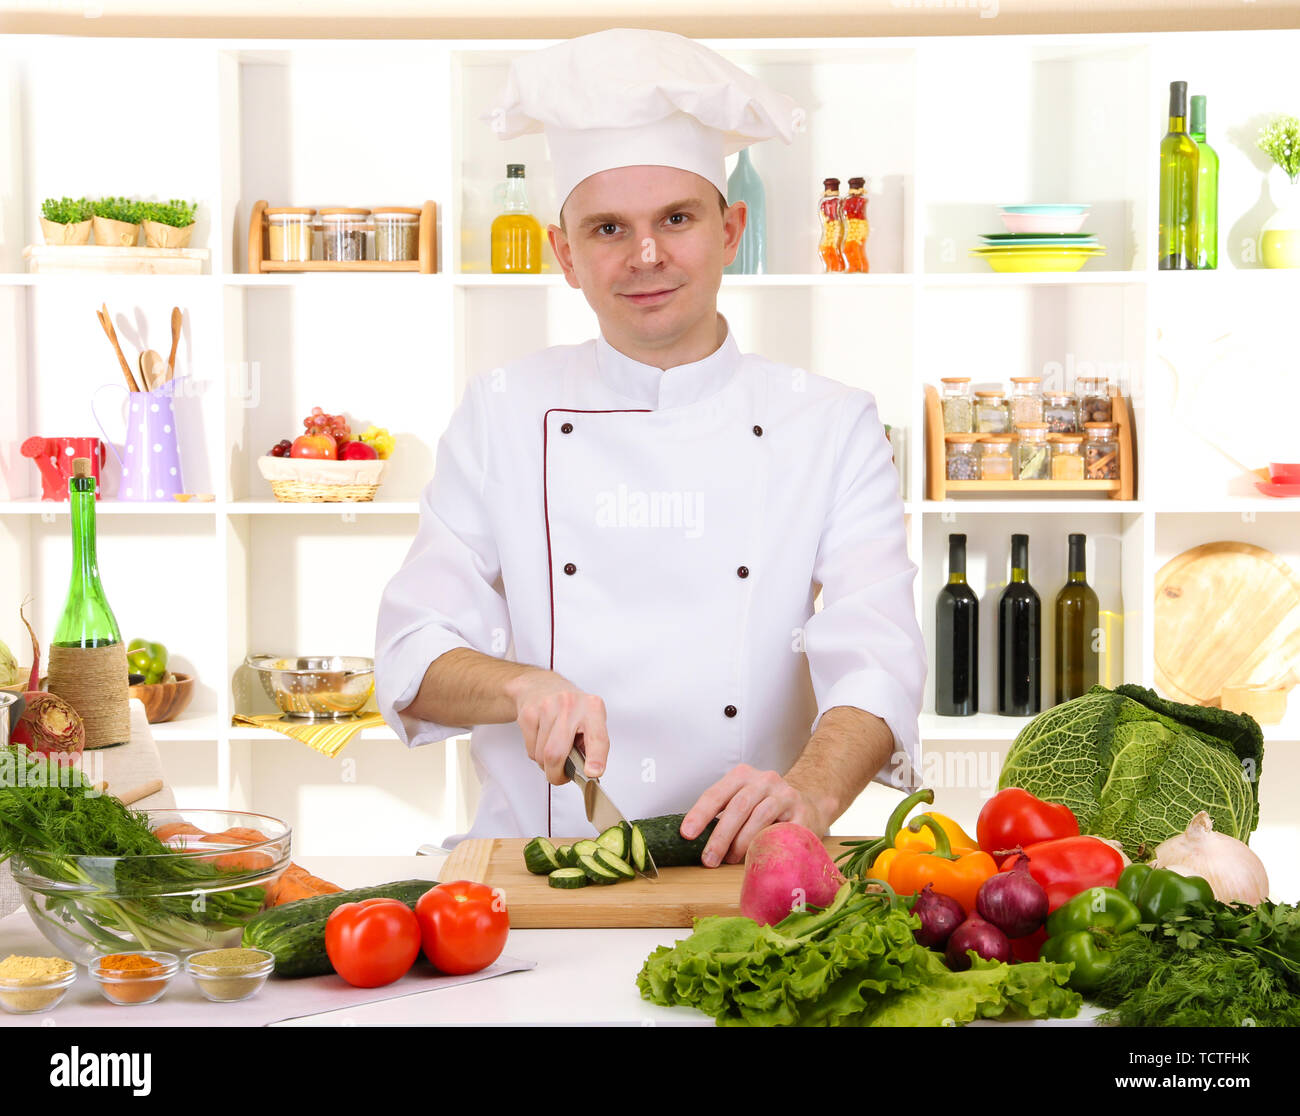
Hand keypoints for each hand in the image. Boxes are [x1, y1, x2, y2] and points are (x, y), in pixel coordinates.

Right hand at [507, 669, 609, 785]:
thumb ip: (592, 744)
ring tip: (553, 750)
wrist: (540, 685)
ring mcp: (547, 707)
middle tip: (559, 777)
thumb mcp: (590, 719)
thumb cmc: (570, 707)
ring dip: (546, 763)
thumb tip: (588, 772)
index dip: (596, 757)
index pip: (597, 737)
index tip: (593, 773)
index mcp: (593, 708)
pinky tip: (542, 740)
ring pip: (541, 755)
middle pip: (556, 753)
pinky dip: (535, 754)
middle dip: (556, 774)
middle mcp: (571, 705)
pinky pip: (530, 750)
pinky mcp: (528, 714)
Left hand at [680, 765, 825, 867]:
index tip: (687, 834)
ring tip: (730, 860)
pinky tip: (758, 855)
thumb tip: (693, 840)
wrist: (810, 805)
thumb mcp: (743, 802)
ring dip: (741, 842)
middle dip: (720, 836)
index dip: (700, 814)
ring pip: (759, 816)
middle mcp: (764, 779)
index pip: (716, 793)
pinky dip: (767, 843)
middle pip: (737, 806)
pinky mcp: (802, 810)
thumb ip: (723, 815)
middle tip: (709, 859)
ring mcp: (785, 793)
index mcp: (742, 775)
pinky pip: (782, 829)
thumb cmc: (766, 808)